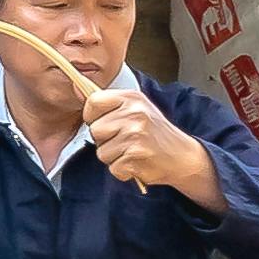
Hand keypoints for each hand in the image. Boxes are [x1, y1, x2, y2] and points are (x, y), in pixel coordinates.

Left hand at [73, 89, 220, 209]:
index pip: (93, 101)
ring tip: (133, 151)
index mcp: (131, 98)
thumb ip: (109, 103)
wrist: (182, 156)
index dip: (93, 116)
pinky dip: (123, 170)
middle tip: (126, 141)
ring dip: (114, 157)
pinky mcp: (136, 156)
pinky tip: (138, 163)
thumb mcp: (136, 108)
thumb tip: (76, 88)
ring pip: (102, 152)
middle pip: (95, 130)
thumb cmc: (155, 133)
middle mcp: (134, 113)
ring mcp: (135, 135)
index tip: (104, 123)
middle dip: (105, 140)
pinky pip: (113, 167)